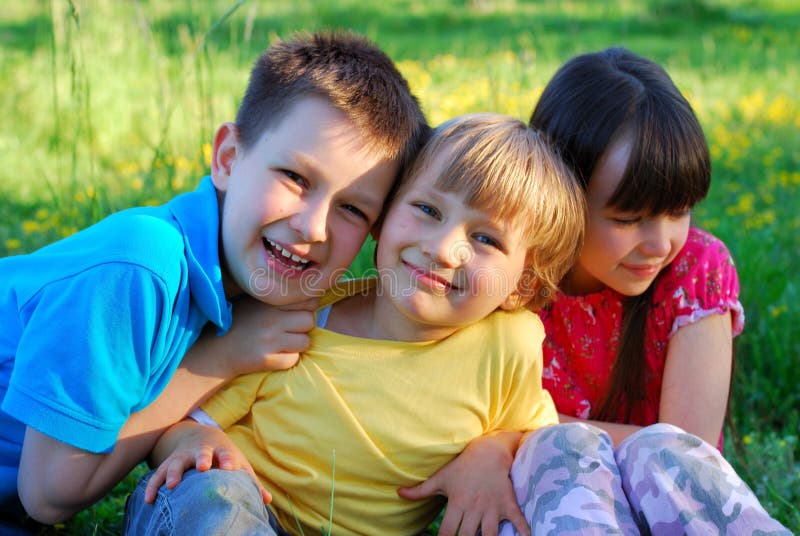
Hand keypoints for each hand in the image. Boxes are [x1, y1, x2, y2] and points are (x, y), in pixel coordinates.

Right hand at [144, 420, 270, 504]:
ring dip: (173, 472)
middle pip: (202, 453)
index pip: (227, 454)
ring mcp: (184, 457)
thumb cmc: (224, 457)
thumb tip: (267, 500)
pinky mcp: (169, 463)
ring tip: (172, 485)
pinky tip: (149, 500)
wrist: (202, 435)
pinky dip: (153, 486)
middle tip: (202, 467)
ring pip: (177, 463)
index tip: (230, 467)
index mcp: (222, 451)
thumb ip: (251, 482)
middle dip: (202, 459)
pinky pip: (158, 475)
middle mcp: (202, 451)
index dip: (228, 459)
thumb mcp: (238, 464)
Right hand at [215, 295, 318, 375]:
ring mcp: (269, 340)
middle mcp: (271, 319)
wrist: (215, 350)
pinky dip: (288, 359)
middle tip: (290, 330)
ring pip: (305, 341)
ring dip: (297, 345)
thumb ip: (280, 299)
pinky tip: (276, 355)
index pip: (306, 300)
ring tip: (283, 343)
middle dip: (303, 327)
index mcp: (269, 302)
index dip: (307, 307)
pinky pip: (293, 360)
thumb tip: (313, 297)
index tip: (299, 312)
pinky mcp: (265, 360)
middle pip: (309, 320)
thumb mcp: (256, 304)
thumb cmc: (239, 324)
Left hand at [397, 432, 528, 535]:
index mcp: (457, 503)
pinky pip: (518, 520)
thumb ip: (420, 489)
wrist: (488, 451)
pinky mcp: (508, 503)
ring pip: (491, 534)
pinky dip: (524, 531)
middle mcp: (474, 507)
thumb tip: (399, 493)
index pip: (447, 531)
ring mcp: (492, 506)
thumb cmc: (462, 466)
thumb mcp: (441, 477)